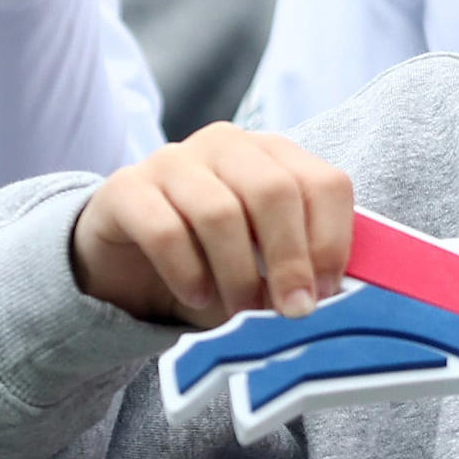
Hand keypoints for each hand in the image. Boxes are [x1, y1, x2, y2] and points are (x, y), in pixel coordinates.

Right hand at [70, 126, 356, 327]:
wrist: (126, 262)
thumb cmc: (209, 261)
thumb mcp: (262, 262)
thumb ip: (297, 269)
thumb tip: (327, 300)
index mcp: (272, 153)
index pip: (323, 182)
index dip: (332, 240)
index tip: (328, 293)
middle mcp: (225, 144)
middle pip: (273, 191)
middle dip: (289, 260)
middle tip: (292, 312)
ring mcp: (172, 160)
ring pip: (220, 212)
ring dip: (238, 274)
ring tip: (242, 313)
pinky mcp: (126, 188)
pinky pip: (165, 230)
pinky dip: (187, 272)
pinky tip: (196, 297)